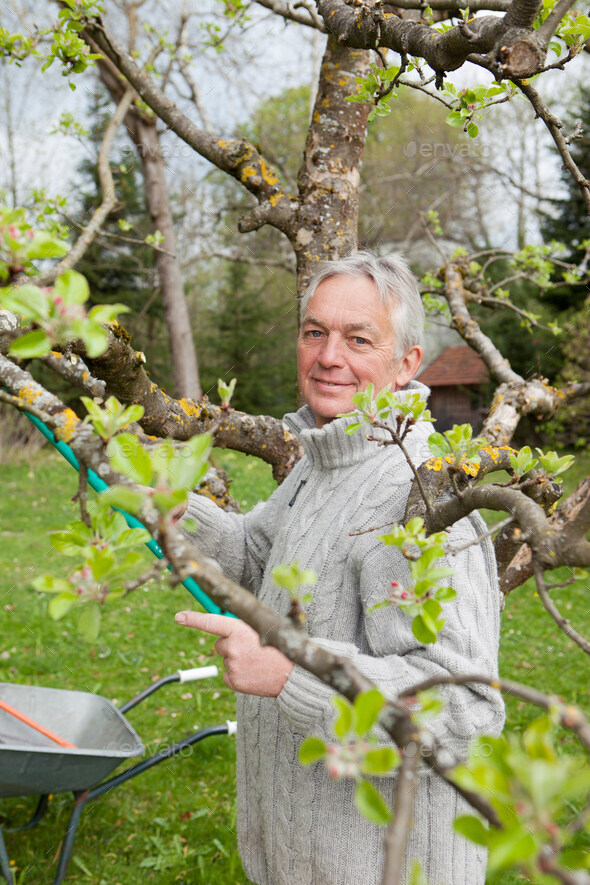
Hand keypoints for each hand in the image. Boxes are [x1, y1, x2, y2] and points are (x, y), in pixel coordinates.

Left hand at [175, 611, 293, 696]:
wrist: (293, 675)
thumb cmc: (280, 647)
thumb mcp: (265, 627)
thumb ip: (244, 624)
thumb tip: (227, 622)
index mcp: (240, 629)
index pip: (211, 622)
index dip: (193, 619)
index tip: (179, 616)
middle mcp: (233, 646)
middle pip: (219, 645)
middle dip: (230, 646)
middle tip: (251, 650)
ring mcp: (232, 665)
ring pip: (225, 661)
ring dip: (237, 661)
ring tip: (257, 662)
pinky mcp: (234, 681)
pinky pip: (227, 676)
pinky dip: (237, 676)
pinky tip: (252, 674)